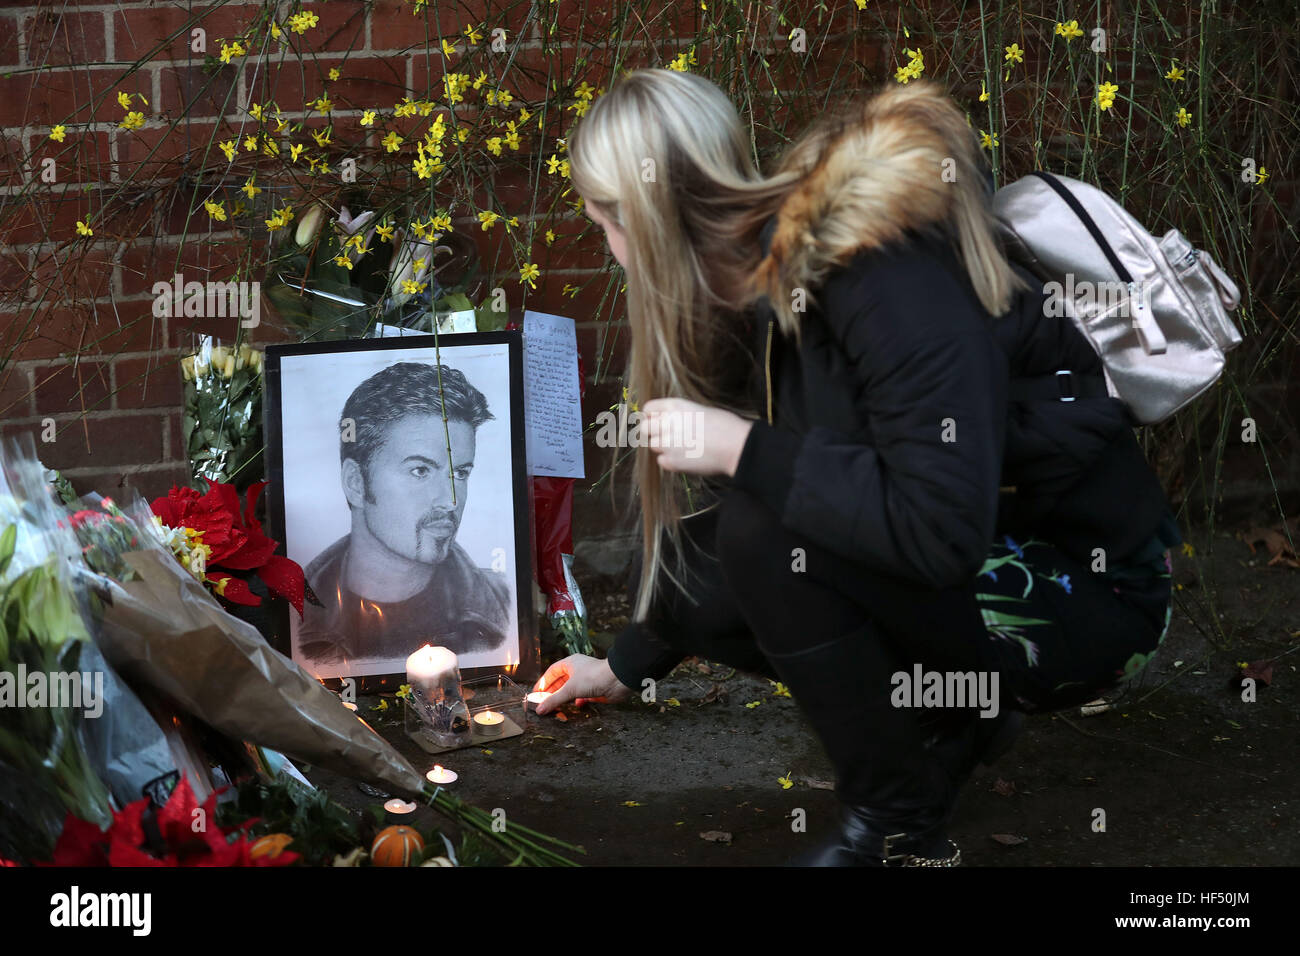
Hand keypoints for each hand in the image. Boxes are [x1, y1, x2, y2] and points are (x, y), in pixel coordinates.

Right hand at [534, 655, 632, 713]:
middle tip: (543, 704)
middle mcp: (577, 671)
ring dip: (564, 699)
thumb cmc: (594, 676)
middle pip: (560, 682)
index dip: (543, 683)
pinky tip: (576, 706)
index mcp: (570, 664)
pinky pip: (582, 697)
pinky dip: (578, 702)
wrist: (617, 680)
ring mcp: (586, 681)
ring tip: (556, 708)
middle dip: (552, 693)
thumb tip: (540, 709)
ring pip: (571, 691)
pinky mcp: (594, 690)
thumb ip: (554, 700)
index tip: (536, 694)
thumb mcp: (570, 689)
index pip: (552, 673)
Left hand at [639, 398, 754, 477]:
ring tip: (683, 447)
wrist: (736, 446)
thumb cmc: (725, 426)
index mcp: (675, 406)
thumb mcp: (699, 410)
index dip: (652, 416)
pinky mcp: (672, 461)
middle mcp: (667, 423)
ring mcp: (668, 443)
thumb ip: (679, 415)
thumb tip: (666, 421)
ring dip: (663, 447)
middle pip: (644, 428)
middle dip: (652, 432)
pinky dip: (670, 461)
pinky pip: (661, 461)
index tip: (657, 422)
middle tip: (666, 437)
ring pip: (653, 445)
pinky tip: (686, 458)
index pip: (648, 409)